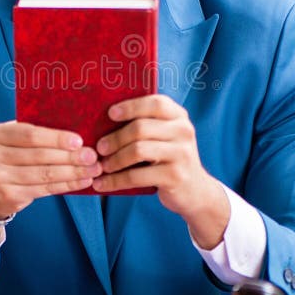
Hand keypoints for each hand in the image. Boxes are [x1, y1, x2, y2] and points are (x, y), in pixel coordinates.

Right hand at [0, 121, 101, 243]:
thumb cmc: (8, 156)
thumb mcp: (12, 139)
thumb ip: (34, 133)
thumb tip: (76, 130)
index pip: (29, 134)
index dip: (56, 138)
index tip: (79, 141)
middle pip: (39, 155)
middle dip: (70, 156)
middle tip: (92, 156)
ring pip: (44, 174)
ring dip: (72, 172)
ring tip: (92, 170)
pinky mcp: (8, 196)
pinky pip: (44, 189)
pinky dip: (66, 185)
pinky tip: (82, 181)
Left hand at [91, 94, 229, 249]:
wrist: (195, 190)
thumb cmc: (169, 158)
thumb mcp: (164, 136)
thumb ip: (146, 124)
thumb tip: (103, 119)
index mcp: (179, 116)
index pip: (155, 103)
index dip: (131, 106)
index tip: (110, 114)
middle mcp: (183, 131)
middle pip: (141, 128)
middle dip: (115, 138)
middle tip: (100, 147)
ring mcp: (181, 154)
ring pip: (138, 151)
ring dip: (114, 159)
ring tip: (102, 166)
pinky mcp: (175, 176)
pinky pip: (137, 176)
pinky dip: (116, 180)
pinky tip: (103, 184)